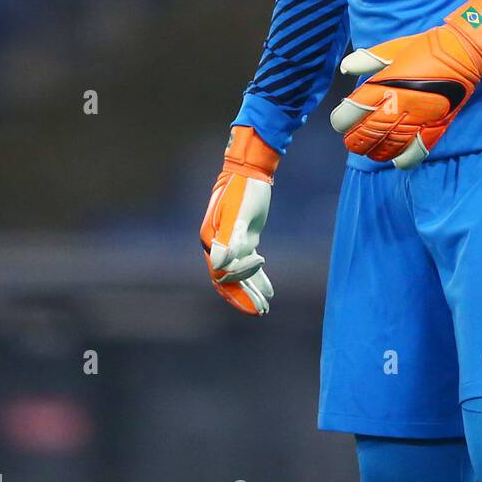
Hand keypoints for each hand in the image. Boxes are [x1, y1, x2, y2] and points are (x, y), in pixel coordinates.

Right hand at [200, 125, 280, 314]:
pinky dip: (257, 278)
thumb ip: (230, 238)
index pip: (222, 272)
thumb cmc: (245, 190)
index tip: (260, 271)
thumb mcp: (239, 213)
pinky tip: (269, 291)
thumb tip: (220, 265)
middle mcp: (216, 245)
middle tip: (262, 311)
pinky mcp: (243, 239)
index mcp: (211, 240)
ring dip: (250, 291)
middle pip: (227, 279)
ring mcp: (229, 243)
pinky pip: (247, 264)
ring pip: (237, 275)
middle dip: (243, 296)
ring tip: (266, 307)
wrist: (250, 170)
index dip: (239, 280)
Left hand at [330, 0, 481, 167]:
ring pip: (391, 145)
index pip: (355, 111)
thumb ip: (368, 60)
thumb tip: (347, 67)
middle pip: (369, 132)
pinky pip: (418, 149)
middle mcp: (400, 104)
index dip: (343, 120)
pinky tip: (396, 161)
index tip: (341, 121)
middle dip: (356, 140)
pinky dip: (405, 159)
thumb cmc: (426, 48)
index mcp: (386, 85)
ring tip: (369, 152)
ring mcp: (419, 118)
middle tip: (351, 141)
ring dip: (376, 152)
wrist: (462, 52)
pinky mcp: (436, 126)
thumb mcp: (392, 49)